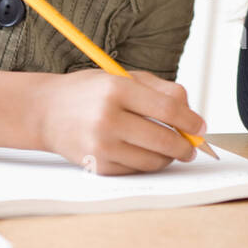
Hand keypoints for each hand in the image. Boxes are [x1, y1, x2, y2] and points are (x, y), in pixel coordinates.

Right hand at [33, 69, 206, 174]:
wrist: (46, 112)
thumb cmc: (90, 92)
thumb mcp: (124, 78)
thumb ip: (162, 91)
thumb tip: (193, 116)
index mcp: (116, 89)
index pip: (168, 109)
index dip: (190, 121)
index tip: (200, 127)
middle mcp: (107, 118)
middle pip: (163, 139)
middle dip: (185, 145)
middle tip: (192, 145)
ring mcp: (100, 145)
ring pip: (152, 160)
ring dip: (169, 158)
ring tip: (172, 150)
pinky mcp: (96, 165)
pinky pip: (135, 170)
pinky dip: (148, 164)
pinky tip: (148, 154)